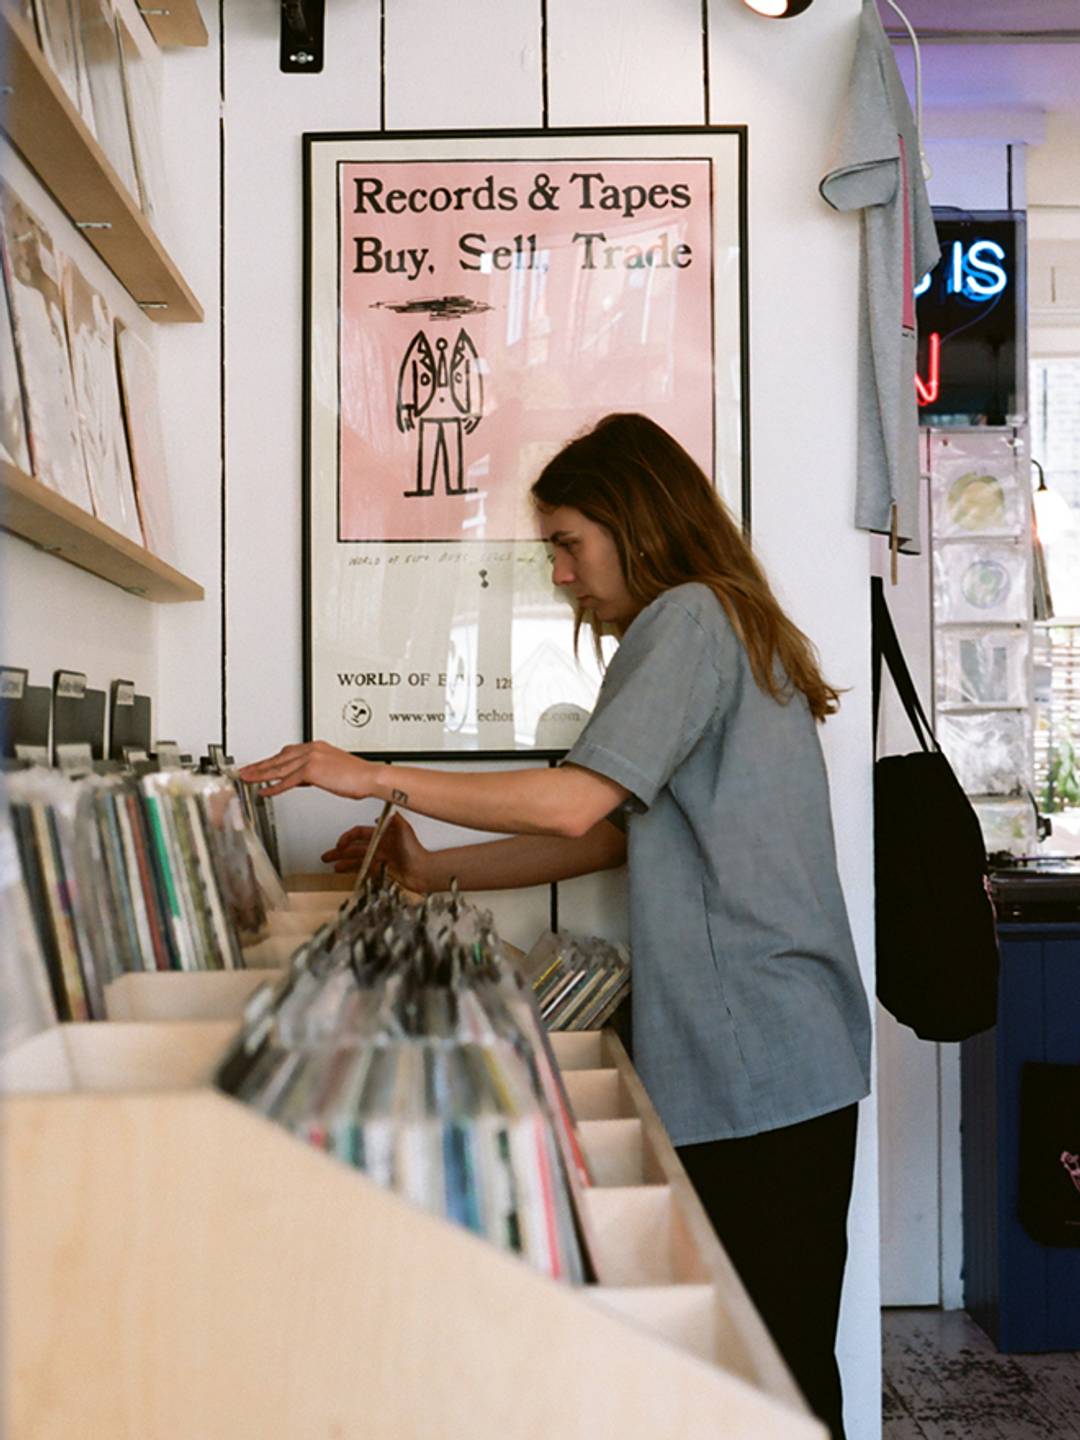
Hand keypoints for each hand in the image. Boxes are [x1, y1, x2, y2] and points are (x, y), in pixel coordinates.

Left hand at [237, 741, 375, 799]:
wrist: (370, 777)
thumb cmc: (358, 777)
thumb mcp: (332, 771)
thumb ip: (314, 773)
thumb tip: (301, 779)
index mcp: (316, 747)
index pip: (287, 753)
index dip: (271, 761)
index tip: (260, 766)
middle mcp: (311, 749)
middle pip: (278, 758)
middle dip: (259, 766)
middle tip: (245, 771)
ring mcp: (310, 758)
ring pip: (279, 768)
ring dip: (260, 775)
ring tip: (247, 779)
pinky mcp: (311, 770)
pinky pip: (287, 781)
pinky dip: (274, 787)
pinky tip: (265, 791)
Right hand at [321, 814, 430, 891]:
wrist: (422, 871)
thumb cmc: (415, 851)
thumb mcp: (405, 829)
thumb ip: (394, 818)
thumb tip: (380, 811)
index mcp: (382, 834)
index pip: (359, 833)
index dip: (348, 838)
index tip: (339, 843)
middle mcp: (378, 846)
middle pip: (354, 847)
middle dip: (339, 851)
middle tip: (327, 855)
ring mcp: (378, 858)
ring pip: (355, 859)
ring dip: (342, 861)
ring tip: (330, 864)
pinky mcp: (380, 870)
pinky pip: (362, 869)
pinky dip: (351, 870)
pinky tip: (343, 871)